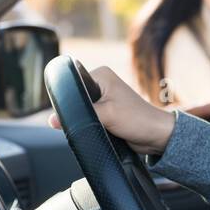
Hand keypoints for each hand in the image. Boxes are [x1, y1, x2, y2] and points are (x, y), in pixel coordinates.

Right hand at [47, 65, 175, 155]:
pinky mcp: (106, 112)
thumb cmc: (138, 120)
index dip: (70, 100)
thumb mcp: (106, 115)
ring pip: (82, 111)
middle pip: (76, 99)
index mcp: (101, 74)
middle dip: (79, 113)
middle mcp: (102, 83)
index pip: (74, 84)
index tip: (73, 113)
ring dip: (86, 121)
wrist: (155, 136)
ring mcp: (104, 98)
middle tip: (93, 121)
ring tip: (99, 126)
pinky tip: (98, 130)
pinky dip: (91, 125)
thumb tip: (53, 119)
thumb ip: (80, 115)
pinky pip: (90, 118)